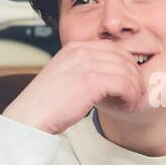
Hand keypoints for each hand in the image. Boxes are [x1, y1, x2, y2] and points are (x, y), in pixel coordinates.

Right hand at [2, 40, 146, 134]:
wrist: (30, 116)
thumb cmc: (46, 103)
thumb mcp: (64, 75)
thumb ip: (82, 69)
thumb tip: (106, 75)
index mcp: (74, 48)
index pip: (112, 48)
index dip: (126, 64)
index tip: (129, 81)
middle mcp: (81, 51)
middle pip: (123, 57)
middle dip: (134, 75)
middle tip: (135, 92)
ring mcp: (85, 64)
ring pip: (126, 71)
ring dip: (134, 89)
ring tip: (131, 102)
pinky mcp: (91, 81)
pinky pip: (124, 84)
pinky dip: (130, 96)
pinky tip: (126, 106)